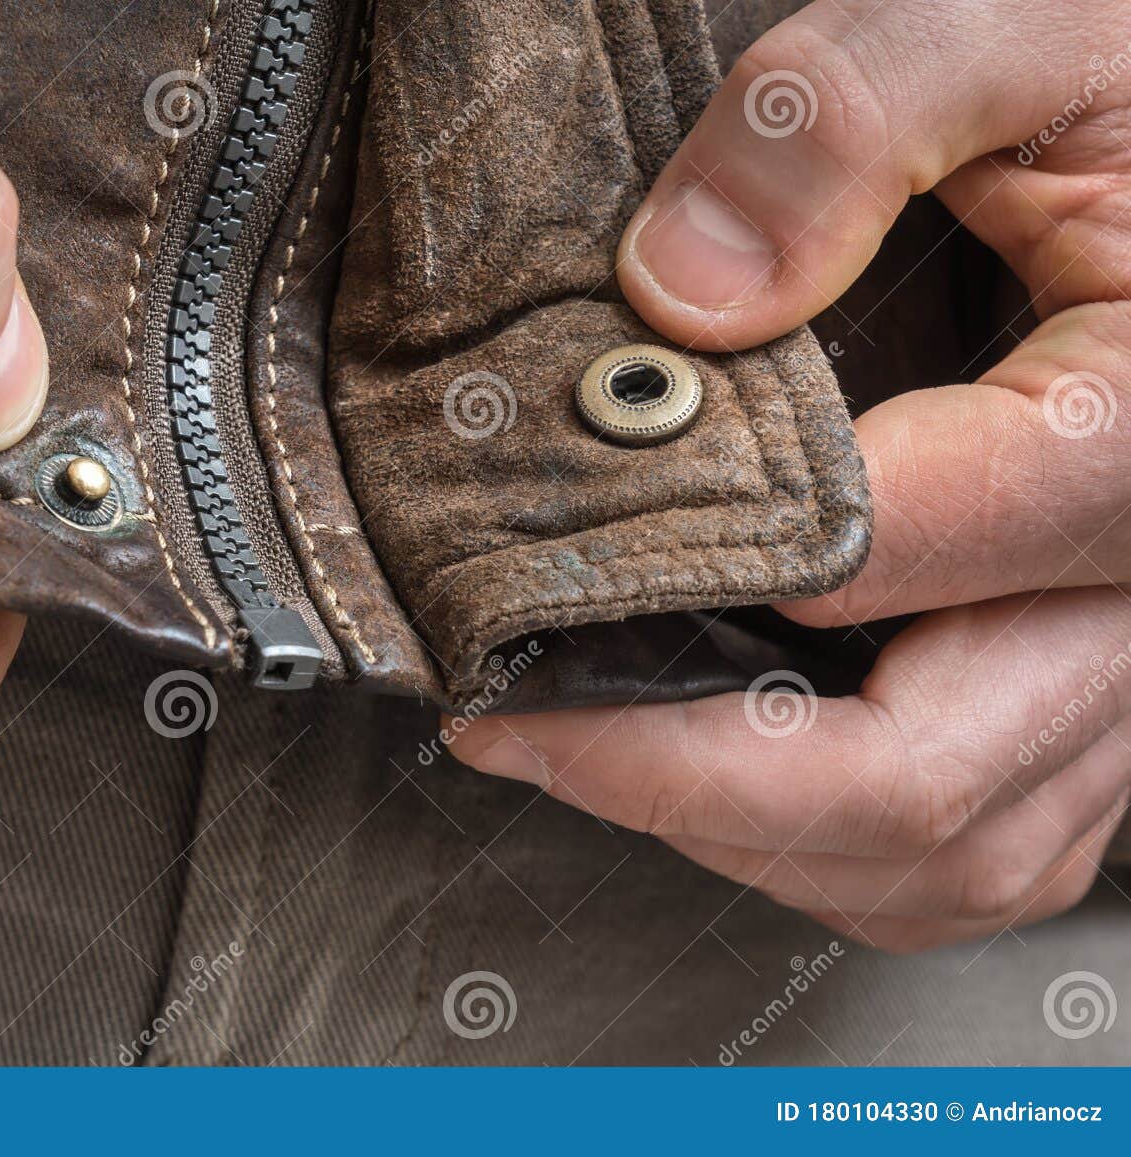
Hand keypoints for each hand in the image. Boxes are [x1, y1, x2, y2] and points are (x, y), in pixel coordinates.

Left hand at [452, 0, 1130, 951]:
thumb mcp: (1012, 26)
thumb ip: (848, 122)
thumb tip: (683, 297)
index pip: (885, 557)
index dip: (679, 596)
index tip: (521, 615)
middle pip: (921, 779)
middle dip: (683, 779)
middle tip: (524, 734)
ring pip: (960, 852)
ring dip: (759, 836)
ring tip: (609, 764)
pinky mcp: (1109, 694)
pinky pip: (999, 847)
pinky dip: (851, 850)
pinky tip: (746, 794)